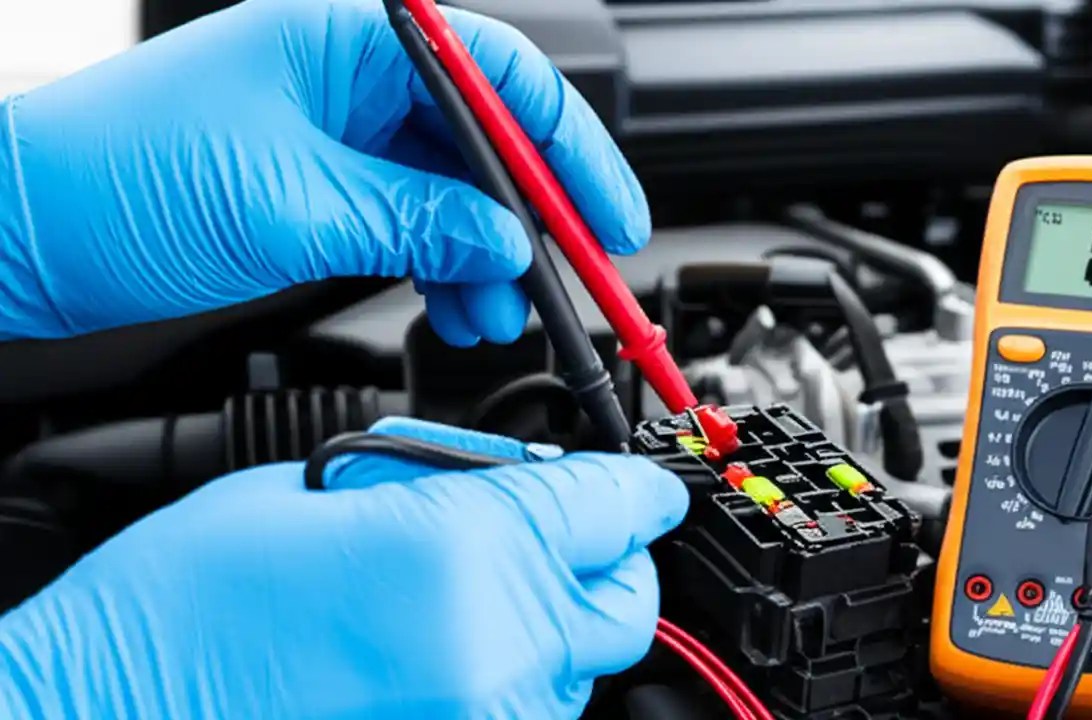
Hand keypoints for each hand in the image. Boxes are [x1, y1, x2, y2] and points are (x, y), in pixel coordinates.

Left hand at [0, 0, 647, 344]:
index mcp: (347, 38)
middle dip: (537, 214)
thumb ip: (417, 218)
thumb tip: (507, 240)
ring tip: (507, 314)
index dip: (569, 148)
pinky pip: (417, 223)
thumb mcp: (291, 203)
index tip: (608, 215)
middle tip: (576, 274)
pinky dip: (446, 269)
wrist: (20, 235)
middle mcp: (352, 78)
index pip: (499, 76)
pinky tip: (462, 309)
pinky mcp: (325, 189)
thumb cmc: (112, 180)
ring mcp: (340, 136)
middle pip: (487, 138)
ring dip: (492, 257)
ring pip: (456, 191)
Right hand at [0, 418, 687, 718]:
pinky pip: (531, 716)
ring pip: (583, 667)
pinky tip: (434, 657)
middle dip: (597, 561)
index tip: (637, 489)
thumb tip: (532, 489)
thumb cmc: (186, 601)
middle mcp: (497, 653)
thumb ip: (460, 488)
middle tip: (536, 543)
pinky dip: (508, 682)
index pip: (621, 505)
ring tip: (452, 606)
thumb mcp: (330, 487)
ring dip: (547, 628)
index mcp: (465, 552)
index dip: (632, 488)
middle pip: (626, 599)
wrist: (106, 710)